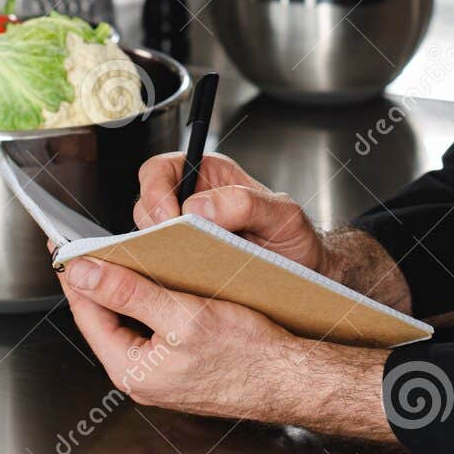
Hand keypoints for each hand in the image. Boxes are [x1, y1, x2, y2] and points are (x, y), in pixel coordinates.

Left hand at [58, 256, 393, 441]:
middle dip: (104, 279)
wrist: (290, 378)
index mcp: (131, 369)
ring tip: (131, 255)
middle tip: (98, 243)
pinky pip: (154, 328)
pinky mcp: (179, 366)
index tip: (68, 246)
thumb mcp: (182, 314)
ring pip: (131, 321)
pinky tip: (165, 280)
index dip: (78, 275)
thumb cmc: (247, 353)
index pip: (88, 313)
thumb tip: (84, 273)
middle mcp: (141, 377)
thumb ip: (127, 293)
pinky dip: (154, 301)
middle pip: (106, 317)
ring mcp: (160, 374)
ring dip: (130, 288)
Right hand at [134, 150, 328, 275]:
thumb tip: (197, 207)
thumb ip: (246, 203)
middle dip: (153, 226)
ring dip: (159, 253)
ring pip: (149, 238)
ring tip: (185, 267)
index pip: (162, 170)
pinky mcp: (184, 264)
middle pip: (146, 204)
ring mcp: (185, 235)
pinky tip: (186, 283)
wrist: (307, 273)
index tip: (169, 218)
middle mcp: (192, 201)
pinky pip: (161, 265)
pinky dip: (166, 274)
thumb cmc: (295, 238)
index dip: (155, 190)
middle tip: (173, 248)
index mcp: (210, 176)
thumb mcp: (282, 215)